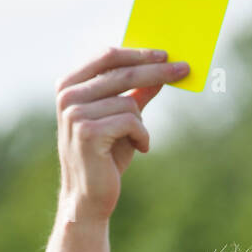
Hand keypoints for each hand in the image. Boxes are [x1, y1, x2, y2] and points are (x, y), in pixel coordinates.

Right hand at [55, 46, 189, 224]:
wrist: (88, 198)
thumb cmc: (105, 158)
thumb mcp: (122, 120)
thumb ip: (136, 93)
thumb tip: (160, 69)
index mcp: (69, 85)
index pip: (107, 57)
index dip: (138, 54)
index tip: (165, 54)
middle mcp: (68, 96)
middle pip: (122, 73)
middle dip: (156, 71)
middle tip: (184, 69)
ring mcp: (75, 114)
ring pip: (129, 103)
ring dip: (142, 124)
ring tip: (137, 141)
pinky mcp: (88, 133)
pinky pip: (131, 122)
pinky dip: (142, 137)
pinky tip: (140, 149)